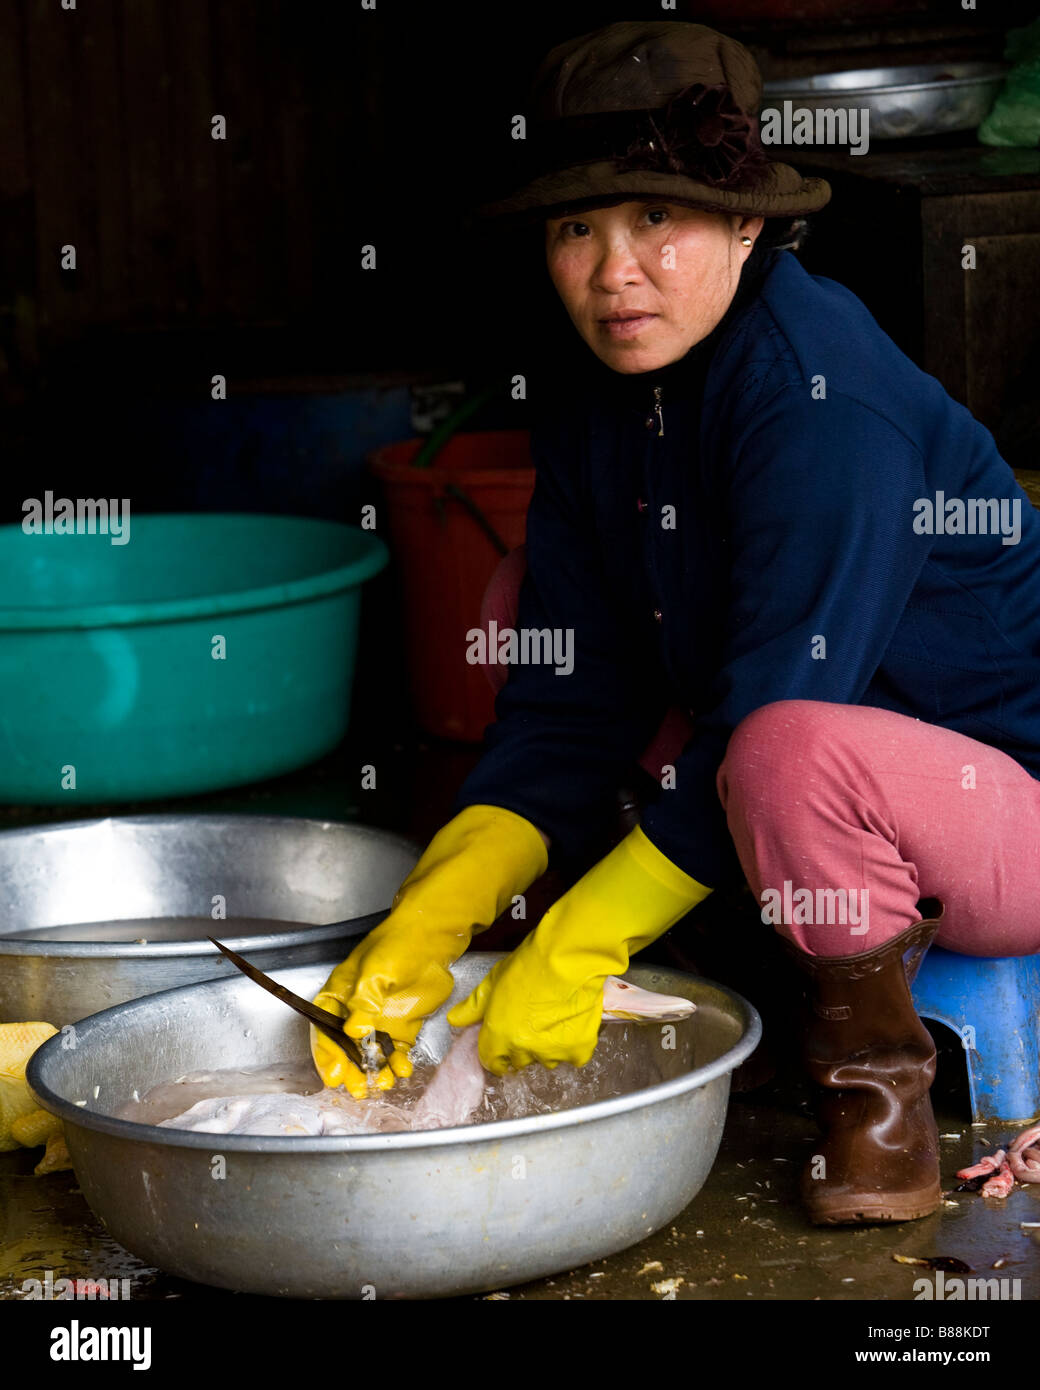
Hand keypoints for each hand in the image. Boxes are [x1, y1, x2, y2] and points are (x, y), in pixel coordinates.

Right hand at [310, 804, 548, 1094]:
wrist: (448, 917)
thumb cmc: (412, 926)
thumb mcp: (386, 961)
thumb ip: (367, 997)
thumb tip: (353, 1031)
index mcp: (344, 981)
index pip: (321, 1022)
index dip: (324, 1052)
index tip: (333, 1076)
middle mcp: (359, 997)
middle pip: (343, 1041)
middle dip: (350, 1068)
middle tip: (360, 1089)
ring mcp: (384, 1005)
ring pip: (370, 1047)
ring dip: (375, 1068)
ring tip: (385, 1084)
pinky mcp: (408, 1010)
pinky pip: (396, 1042)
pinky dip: (397, 1059)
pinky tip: (403, 1070)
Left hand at [447, 825, 710, 1073]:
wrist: (583, 941)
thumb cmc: (540, 952)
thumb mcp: (503, 972)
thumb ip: (480, 1001)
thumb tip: (459, 1017)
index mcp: (503, 1031)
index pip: (491, 1059)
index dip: (495, 1046)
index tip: (500, 1033)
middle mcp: (529, 1046)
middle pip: (519, 1062)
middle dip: (522, 1042)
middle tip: (531, 1013)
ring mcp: (559, 1047)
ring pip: (547, 1057)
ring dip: (548, 1038)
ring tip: (554, 1007)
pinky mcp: (587, 1041)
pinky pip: (574, 1049)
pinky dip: (573, 1034)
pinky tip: (572, 1011)